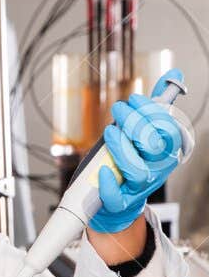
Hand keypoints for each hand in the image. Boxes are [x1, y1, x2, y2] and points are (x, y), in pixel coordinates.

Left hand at [89, 77, 186, 233]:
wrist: (119, 200)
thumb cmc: (129, 159)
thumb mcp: (142, 131)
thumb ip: (156, 106)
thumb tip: (174, 74)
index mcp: (167, 151)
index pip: (168, 130)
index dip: (151, 112)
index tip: (133, 99)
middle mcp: (158, 169)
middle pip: (154, 146)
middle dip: (135, 124)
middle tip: (118, 110)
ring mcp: (140, 188)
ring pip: (137, 169)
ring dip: (121, 148)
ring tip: (109, 133)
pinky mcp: (121, 203)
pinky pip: (117, 196)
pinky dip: (108, 183)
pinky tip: (102, 170)